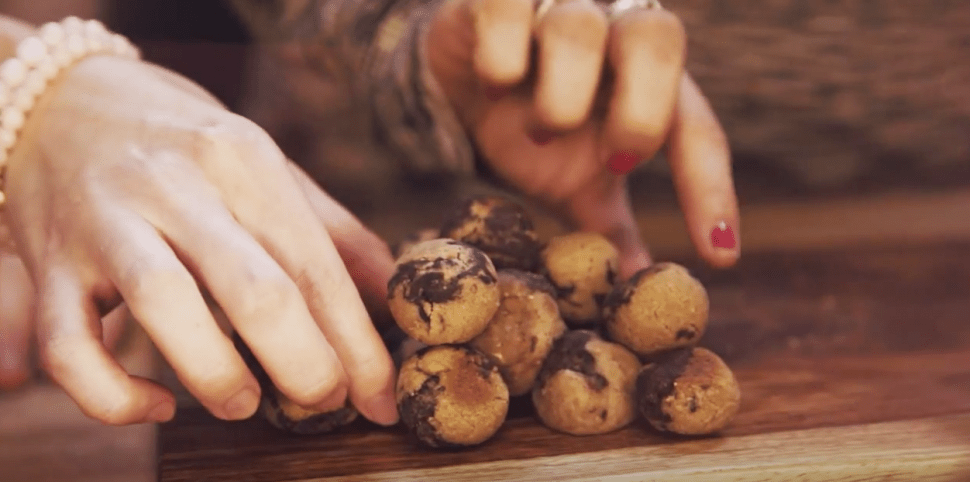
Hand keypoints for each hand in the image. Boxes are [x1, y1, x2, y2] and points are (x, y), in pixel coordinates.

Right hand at [1, 54, 398, 425]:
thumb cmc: (182, 143)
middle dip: (305, 365)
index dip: (358, 343)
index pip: (315, 265)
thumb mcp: (262, 164)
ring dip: (216, 375)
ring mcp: (104, 221)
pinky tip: (153, 407)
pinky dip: (111, 395)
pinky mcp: (47, 263)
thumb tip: (390, 289)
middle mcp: (175, 184)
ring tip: (244, 403)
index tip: (381, 398)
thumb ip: (329, 228)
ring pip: (164, 306)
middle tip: (325, 401)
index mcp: (243, 157)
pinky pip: (69, 347)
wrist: (56, 98)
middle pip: (255, 288)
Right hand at [426, 0, 739, 276]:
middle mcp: (614, 26)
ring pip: (578, 25)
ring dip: (560, 94)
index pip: (693, 126)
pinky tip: (494, 84)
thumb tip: (640, 286)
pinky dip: (502, 52)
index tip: (717, 254)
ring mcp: (557, 2)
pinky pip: (508, 2)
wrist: (460, 80)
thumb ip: (609, 227)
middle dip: (639, 111)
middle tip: (616, 161)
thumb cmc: (531, 124)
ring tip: (539, 128)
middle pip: (658, 39)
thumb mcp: (574, 181)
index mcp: (647, 76)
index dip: (710, 188)